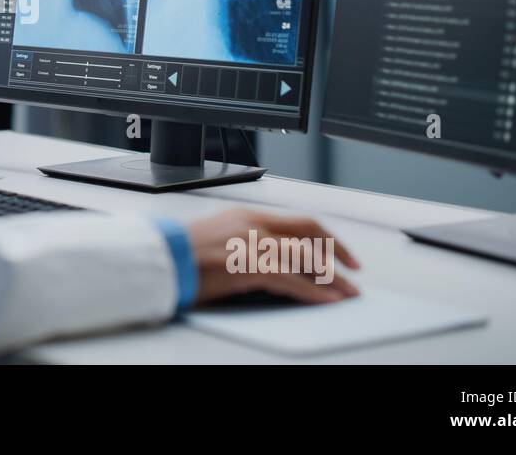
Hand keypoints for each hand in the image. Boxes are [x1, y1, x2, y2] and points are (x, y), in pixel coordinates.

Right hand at [187, 208, 360, 304]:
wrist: (161, 259)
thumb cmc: (182, 254)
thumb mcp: (219, 237)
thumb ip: (247, 241)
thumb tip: (275, 260)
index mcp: (247, 215)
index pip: (298, 220)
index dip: (325, 235)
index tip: (338, 250)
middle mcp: (254, 224)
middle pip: (310, 233)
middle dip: (338, 251)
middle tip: (354, 269)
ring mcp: (252, 243)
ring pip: (307, 258)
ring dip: (333, 277)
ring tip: (349, 291)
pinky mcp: (248, 266)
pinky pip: (292, 280)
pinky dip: (314, 292)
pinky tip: (327, 300)